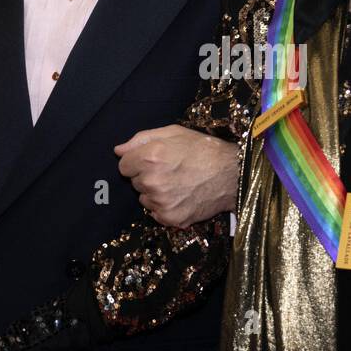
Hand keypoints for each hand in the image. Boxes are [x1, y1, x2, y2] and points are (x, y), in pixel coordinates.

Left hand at [115, 125, 237, 226]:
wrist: (232, 175)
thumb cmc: (203, 150)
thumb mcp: (174, 133)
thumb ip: (141, 139)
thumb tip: (118, 151)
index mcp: (150, 157)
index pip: (123, 166)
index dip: (137, 162)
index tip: (153, 161)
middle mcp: (152, 180)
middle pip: (134, 182)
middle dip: (147, 176)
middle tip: (170, 171)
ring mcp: (161, 202)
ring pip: (144, 198)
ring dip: (155, 193)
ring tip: (178, 184)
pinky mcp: (170, 218)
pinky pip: (155, 213)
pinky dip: (165, 207)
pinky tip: (181, 197)